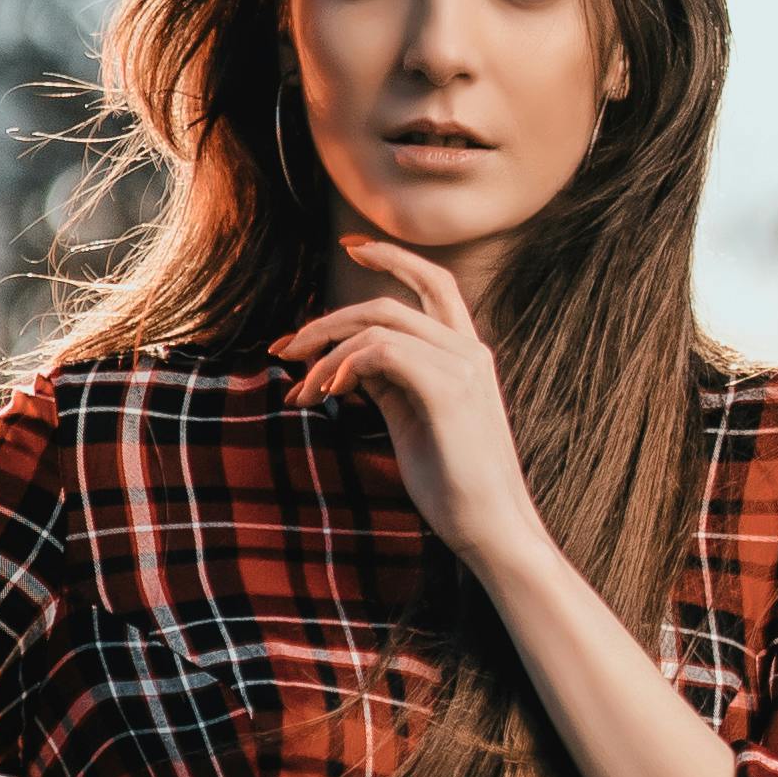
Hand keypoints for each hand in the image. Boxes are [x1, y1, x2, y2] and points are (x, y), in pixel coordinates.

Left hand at [268, 235, 543, 574]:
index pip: (433, 281)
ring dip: (328, 353)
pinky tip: (328, 392)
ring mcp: (462, 368)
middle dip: (327, 321)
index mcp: (466, 352)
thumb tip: (345, 362)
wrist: (491, 528)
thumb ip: (387, 384)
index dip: (393, 256)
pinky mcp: (449, 391)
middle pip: (388, 302)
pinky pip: (385, 352)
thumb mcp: (412, 422)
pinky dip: (347, 365)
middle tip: (285, 349)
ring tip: (302, 392)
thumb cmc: (453, 484)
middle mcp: (469, 350)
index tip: (349, 248)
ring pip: (379, 325)